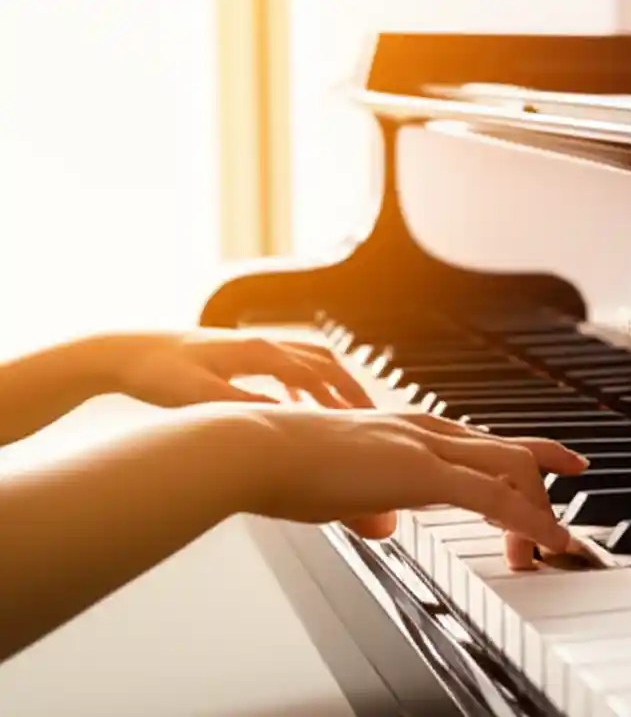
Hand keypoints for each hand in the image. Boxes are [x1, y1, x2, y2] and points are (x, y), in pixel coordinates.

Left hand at [104, 330, 371, 408]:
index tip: (370, 420)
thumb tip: (288, 420)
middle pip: (324, 361)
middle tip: (373, 416)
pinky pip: (287, 366)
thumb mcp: (201, 396)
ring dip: (330, 385)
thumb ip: (247, 407)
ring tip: (345, 413)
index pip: (321, 373)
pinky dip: (304, 384)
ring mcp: (251, 346)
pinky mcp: (239, 355)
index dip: (348, 397)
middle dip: (351, 389)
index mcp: (260, 353)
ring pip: (308, 360)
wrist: (122, 352)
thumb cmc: (155, 373)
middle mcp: (262, 344)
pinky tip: (298, 405)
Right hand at [220, 406, 589, 568]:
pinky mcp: (423, 472)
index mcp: (409, 429)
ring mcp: (427, 446)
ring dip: (538, 510)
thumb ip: (371, 504)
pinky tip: (546, 539)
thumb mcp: (342, 488)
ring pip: (513, 469)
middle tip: (556, 523)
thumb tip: (385, 525)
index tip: (553, 468)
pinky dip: (530, 520)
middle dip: (544, 485)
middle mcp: (427, 430)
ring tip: (550, 543)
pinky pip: (495, 497)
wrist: (255, 447)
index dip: (524, 457)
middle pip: (511, 450)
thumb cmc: (285, 467)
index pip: (483, 440)